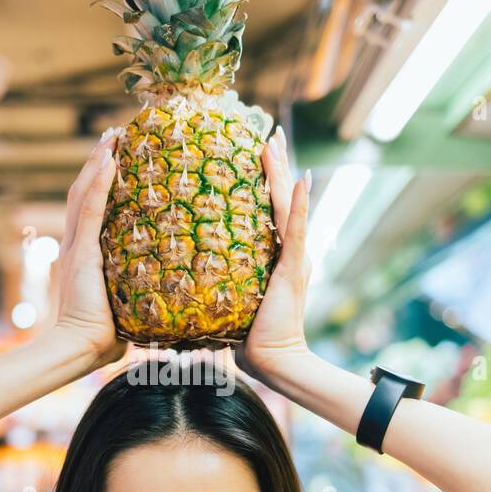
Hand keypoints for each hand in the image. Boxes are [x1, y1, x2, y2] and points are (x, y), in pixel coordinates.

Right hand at [50, 129, 126, 368]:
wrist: (83, 348)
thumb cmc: (108, 335)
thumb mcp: (125, 302)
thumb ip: (138, 288)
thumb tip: (169, 286)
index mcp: (85, 255)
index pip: (90, 209)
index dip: (99, 182)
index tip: (115, 157)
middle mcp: (77, 245)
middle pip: (83, 192)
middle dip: (98, 162)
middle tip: (114, 136)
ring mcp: (77, 247)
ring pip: (84, 193)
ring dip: (97, 162)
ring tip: (111, 137)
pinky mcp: (82, 253)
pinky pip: (89, 210)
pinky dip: (97, 183)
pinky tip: (109, 160)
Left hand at [235, 126, 312, 382]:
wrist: (272, 359)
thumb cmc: (248, 337)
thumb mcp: (230, 300)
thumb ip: (219, 283)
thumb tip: (188, 276)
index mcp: (273, 255)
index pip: (267, 210)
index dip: (264, 181)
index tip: (256, 152)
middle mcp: (287, 251)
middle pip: (279, 199)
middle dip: (275, 165)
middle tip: (269, 132)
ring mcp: (292, 258)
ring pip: (286, 206)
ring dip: (282, 172)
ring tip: (276, 142)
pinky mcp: (293, 268)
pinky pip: (295, 230)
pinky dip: (299, 204)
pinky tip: (302, 180)